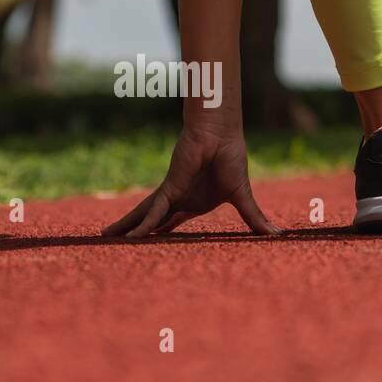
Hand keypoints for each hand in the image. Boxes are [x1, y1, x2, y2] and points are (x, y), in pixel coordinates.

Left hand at [103, 121, 280, 236]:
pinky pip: (155, 212)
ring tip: (103, 237)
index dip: (162, 236)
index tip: (150, 246)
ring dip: (126, 228)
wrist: (221, 134)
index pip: (173, 225)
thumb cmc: (230, 159)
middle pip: (152, 222)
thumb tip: (278, 235)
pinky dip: (145, 225)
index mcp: (193, 203)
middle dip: (134, 233)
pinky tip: (133, 238)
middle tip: (115, 243)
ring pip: (145, 217)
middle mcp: (178, 201)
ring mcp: (171, 195)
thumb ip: (253, 218)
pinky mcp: (169, 189)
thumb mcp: (241, 196)